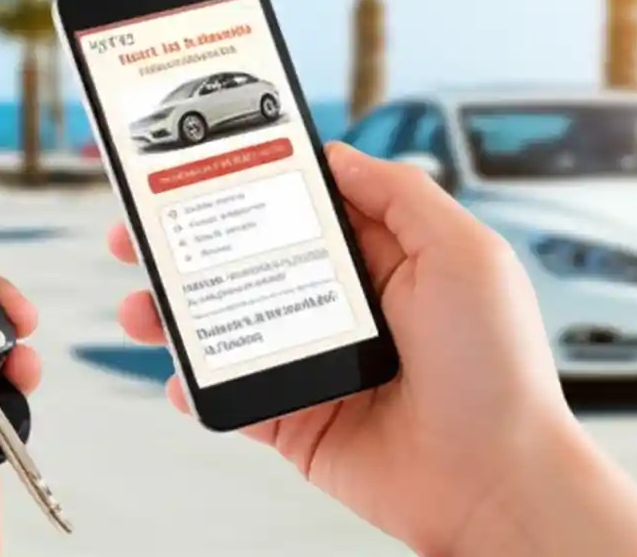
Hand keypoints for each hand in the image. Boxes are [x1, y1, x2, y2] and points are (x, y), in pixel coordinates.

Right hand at [111, 144, 636, 555]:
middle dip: (194, 244)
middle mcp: (349, 307)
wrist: (494, 480)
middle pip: (255, 261)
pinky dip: (198, 385)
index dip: (256, 183)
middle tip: (140, 228)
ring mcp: (320, 363)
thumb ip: (400, 194)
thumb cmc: (495, 367)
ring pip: (232, 326)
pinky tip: (180, 373)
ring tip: (141, 303)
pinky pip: (235, 397)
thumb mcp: (464, 252)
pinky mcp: (300, 420)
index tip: (202, 163)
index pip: (308, 207)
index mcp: (388, 259)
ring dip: (177, 313)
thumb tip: (336, 156)